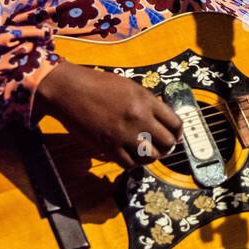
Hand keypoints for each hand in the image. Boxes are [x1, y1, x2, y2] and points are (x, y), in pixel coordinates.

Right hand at [34, 61, 182, 168]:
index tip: (175, 135)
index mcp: (146, 101)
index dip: (178, 132)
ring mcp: (124, 134)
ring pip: (151, 157)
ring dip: (151, 157)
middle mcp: (139, 118)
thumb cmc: (98, 84)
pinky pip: (129, 164)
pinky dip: (133, 163)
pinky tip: (131, 157)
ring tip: (147, 153)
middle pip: (167, 142)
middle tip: (163, 147)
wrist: (70, 90)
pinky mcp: (108, 146)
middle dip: (167, 147)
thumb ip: (147, 102)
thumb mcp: (130, 87)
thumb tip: (161, 119)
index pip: (175, 123)